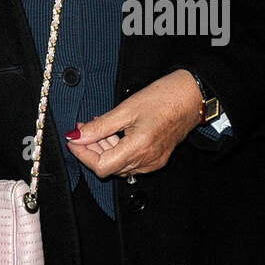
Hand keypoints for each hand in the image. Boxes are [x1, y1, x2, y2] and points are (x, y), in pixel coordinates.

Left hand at [65, 70, 201, 177]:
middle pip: (109, 166)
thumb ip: (100, 126)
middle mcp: (147, 161)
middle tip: (83, 128)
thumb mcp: (126, 109)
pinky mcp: (157, 158)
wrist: (192, 97)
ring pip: (119, 164)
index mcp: (139, 148)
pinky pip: (131, 160)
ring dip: (104, 148)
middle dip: (91, 149)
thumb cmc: (163, 98)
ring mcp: (153, 162)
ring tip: (97, 127)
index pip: (101, 166)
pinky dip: (118, 148)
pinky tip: (113, 132)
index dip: (83, 154)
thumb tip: (76, 135)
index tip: (73, 140)